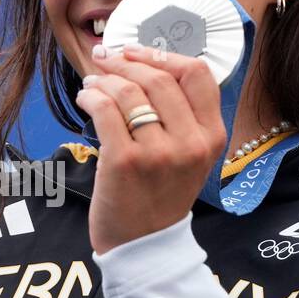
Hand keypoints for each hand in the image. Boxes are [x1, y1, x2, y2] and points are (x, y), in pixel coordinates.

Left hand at [73, 43, 226, 253]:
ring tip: (93, 83)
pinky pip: (105, 110)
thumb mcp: (190, 157)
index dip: (163, 54)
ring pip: (129, 91)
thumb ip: (182, 116)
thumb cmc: (160, 197)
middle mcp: (190, 143)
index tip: (137, 51)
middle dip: (127, 61)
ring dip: (105, 79)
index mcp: (212, 136)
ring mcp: (158, 153)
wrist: (143, 246)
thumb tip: (147, 63)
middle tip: (106, 59)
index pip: (198, 73)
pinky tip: (86, 98)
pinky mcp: (124, 162)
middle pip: (159, 78)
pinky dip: (91, 96)